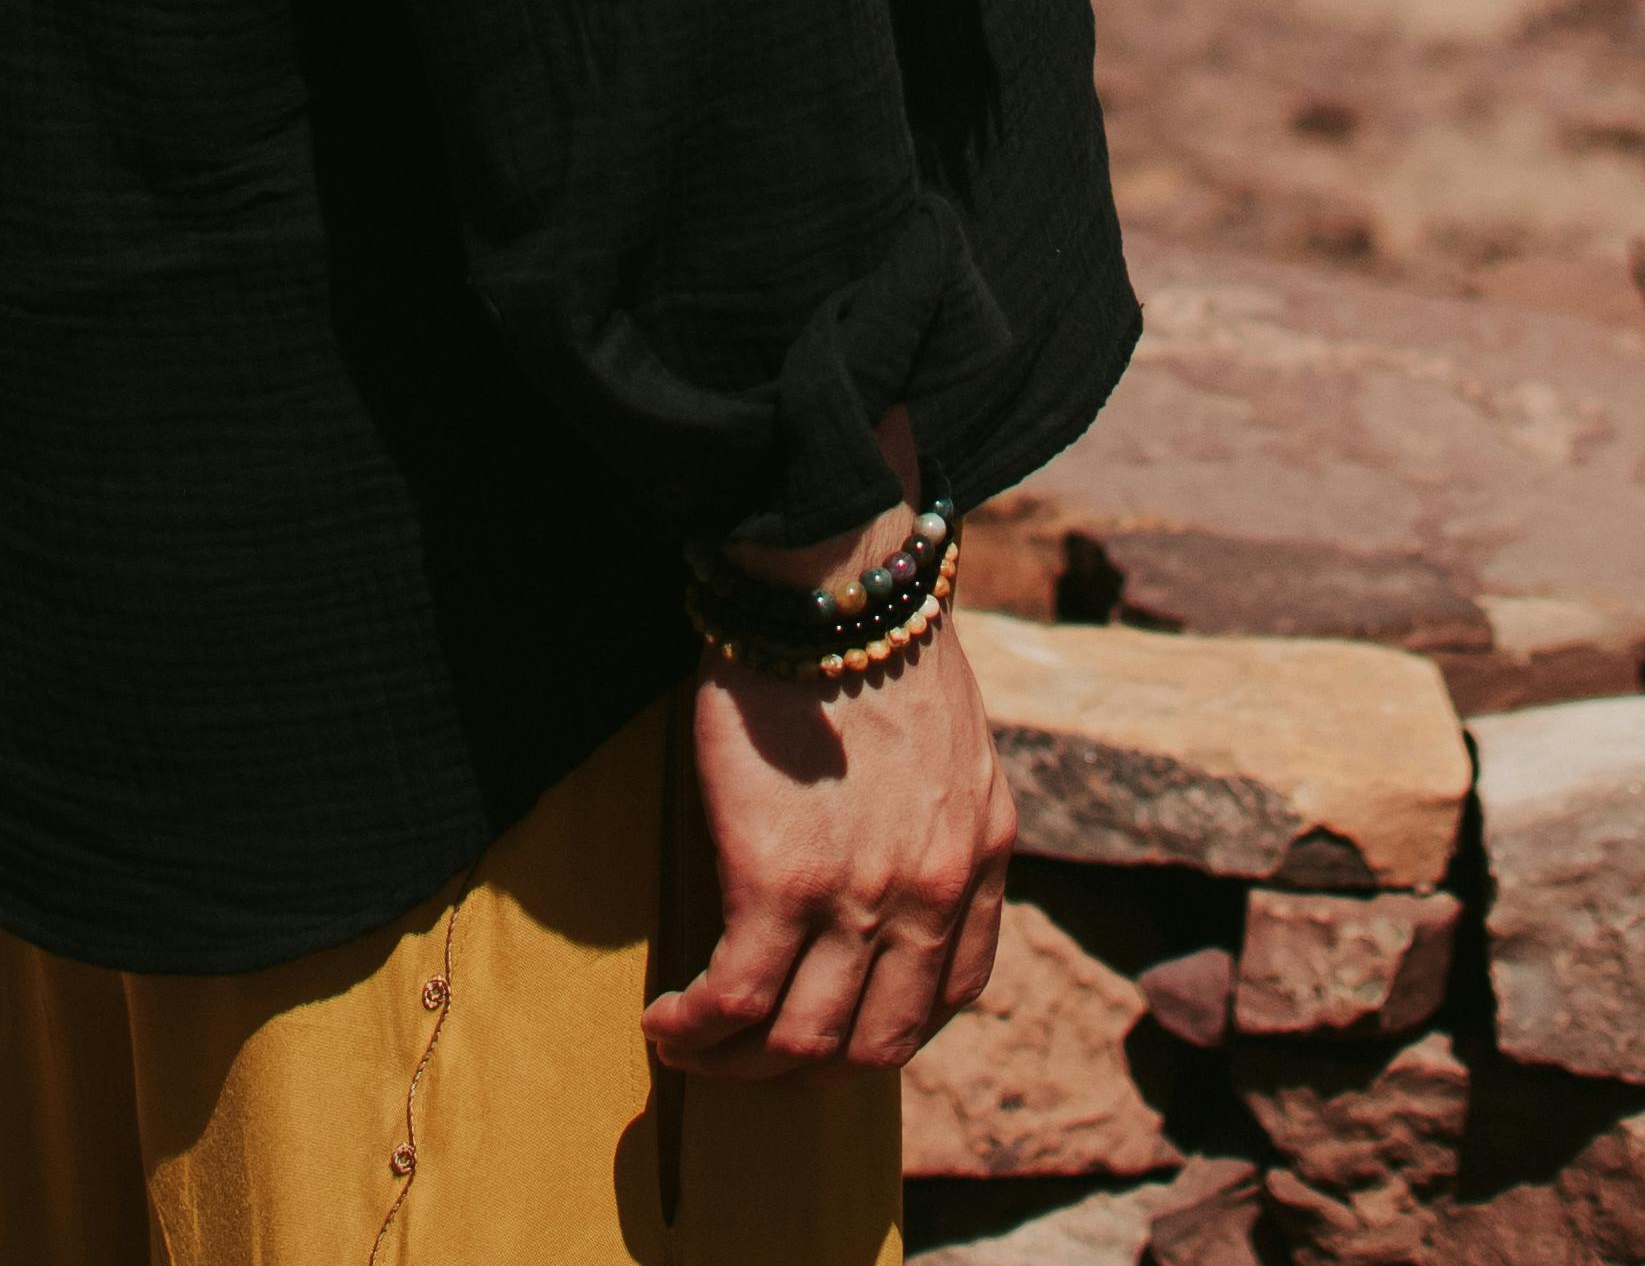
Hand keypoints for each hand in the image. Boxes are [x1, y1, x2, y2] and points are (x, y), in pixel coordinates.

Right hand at [643, 617, 1014, 1077]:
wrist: (830, 574)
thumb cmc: (870, 630)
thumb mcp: (947, 736)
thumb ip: (934, 814)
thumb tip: (885, 861)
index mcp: (979, 852)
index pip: (951, 993)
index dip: (887, 1030)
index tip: (834, 1026)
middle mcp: (932, 891)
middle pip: (877, 1044)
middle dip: (808, 1069)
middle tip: (753, 1056)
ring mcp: (860, 896)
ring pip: (801, 1042)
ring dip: (739, 1066)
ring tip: (692, 1048)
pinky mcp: (777, 880)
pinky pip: (736, 999)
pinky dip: (697, 1032)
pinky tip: (665, 1021)